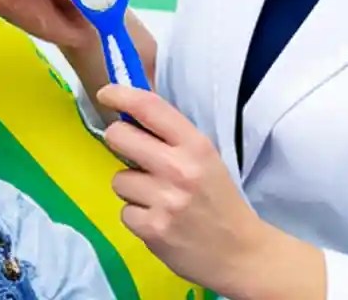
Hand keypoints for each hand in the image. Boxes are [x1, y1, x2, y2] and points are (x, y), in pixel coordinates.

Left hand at [98, 85, 324, 298]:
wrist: (241, 253)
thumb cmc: (220, 200)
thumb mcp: (206, 159)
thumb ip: (172, 139)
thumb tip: (131, 116)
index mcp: (195, 145)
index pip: (149, 107)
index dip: (120, 94)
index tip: (106, 93)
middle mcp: (178, 168)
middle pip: (119, 137)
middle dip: (119, 141)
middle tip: (132, 153)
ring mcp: (164, 200)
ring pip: (119, 179)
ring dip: (132, 189)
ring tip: (158, 199)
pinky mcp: (152, 229)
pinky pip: (124, 211)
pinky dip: (137, 217)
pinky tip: (159, 221)